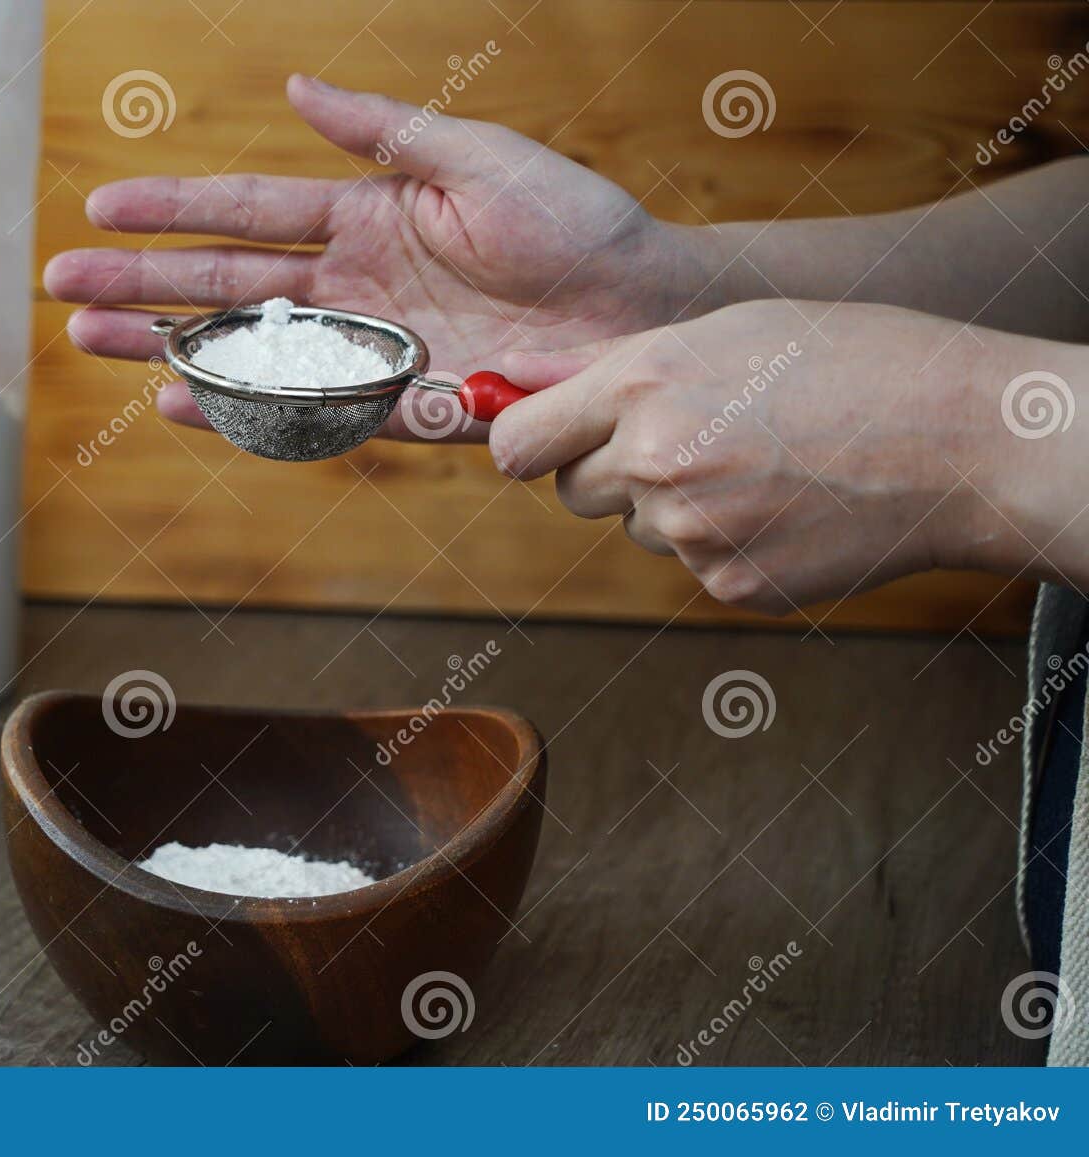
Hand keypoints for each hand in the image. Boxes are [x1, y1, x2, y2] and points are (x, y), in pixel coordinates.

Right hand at [44, 74, 714, 441]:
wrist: (640, 311)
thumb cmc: (575, 224)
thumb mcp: (478, 159)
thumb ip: (385, 133)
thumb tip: (298, 84)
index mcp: (366, 216)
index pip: (248, 209)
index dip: (175, 207)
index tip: (102, 208)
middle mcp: (352, 285)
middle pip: (225, 283)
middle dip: (141, 283)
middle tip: (61, 288)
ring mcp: (368, 348)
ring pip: (247, 349)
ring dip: (167, 345)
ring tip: (92, 343)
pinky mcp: (397, 406)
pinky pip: (304, 410)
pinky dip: (241, 409)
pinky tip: (177, 401)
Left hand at [489, 300, 1073, 613]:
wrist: (962, 440)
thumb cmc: (848, 361)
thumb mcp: (724, 329)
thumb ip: (601, 362)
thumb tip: (503, 376)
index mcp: (644, 383)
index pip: (515, 441)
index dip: (526, 440)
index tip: (544, 438)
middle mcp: (655, 461)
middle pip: (570, 491)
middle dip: (608, 469)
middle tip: (690, 436)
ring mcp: (692, 532)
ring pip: (637, 527)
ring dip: (671, 503)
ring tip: (760, 463)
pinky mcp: (730, 584)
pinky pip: (692, 563)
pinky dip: (725, 540)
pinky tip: (786, 505)